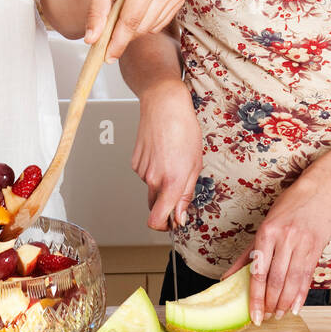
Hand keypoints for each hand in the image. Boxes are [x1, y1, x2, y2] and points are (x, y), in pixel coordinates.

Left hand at [84, 0, 186, 61]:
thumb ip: (96, 11)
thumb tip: (93, 39)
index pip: (131, 21)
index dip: (118, 41)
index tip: (106, 56)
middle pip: (141, 27)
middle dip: (122, 32)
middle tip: (107, 23)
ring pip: (150, 28)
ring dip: (133, 26)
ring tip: (123, 5)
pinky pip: (158, 22)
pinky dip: (144, 21)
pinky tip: (137, 5)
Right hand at [131, 81, 202, 230]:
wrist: (163, 104)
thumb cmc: (183, 128)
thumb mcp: (195, 163)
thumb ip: (187, 194)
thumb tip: (181, 216)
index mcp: (171, 182)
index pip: (157, 220)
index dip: (164, 227)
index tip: (173, 223)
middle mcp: (152, 179)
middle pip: (154, 205)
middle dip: (166, 202)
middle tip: (178, 185)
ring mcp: (141, 170)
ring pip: (150, 188)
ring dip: (161, 182)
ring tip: (172, 159)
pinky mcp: (134, 161)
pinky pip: (144, 174)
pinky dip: (153, 169)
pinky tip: (162, 152)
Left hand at [221, 174, 330, 323]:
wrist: (320, 191)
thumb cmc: (290, 206)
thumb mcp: (265, 225)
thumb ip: (248, 254)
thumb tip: (228, 277)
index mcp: (267, 232)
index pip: (258, 273)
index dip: (255, 298)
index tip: (253, 315)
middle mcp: (284, 239)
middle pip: (275, 280)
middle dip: (269, 304)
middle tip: (265, 317)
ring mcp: (302, 244)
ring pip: (291, 282)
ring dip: (284, 302)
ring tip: (278, 314)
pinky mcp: (316, 249)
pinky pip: (307, 277)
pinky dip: (301, 295)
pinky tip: (295, 307)